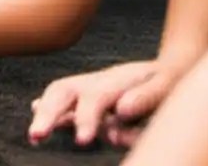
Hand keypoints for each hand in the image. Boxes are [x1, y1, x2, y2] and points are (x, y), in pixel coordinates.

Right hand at [28, 59, 187, 147]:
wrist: (172, 67)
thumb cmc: (172, 80)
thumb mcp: (168, 86)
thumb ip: (145, 97)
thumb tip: (122, 110)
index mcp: (117, 79)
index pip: (95, 98)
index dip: (87, 118)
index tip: (82, 140)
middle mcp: (97, 81)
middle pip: (65, 91)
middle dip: (49, 112)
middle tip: (37, 135)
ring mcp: (91, 87)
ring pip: (59, 94)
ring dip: (44, 112)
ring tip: (35, 135)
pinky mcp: (90, 97)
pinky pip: (66, 102)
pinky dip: (49, 109)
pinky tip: (36, 112)